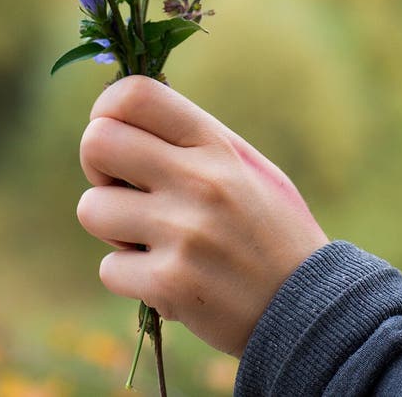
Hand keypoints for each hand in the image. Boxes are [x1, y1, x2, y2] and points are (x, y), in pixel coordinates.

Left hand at [77, 76, 328, 356]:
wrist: (310, 306)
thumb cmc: (270, 227)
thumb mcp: (245, 165)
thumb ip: (190, 139)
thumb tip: (122, 117)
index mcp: (216, 144)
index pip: (134, 95)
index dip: (106, 110)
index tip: (114, 132)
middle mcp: (198, 179)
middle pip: (96, 143)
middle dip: (98, 166)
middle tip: (121, 186)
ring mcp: (183, 231)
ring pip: (91, 208)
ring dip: (111, 226)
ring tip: (149, 236)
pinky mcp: (171, 283)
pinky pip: (109, 269)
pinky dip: (129, 275)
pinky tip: (165, 275)